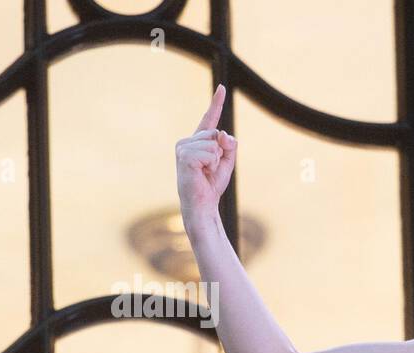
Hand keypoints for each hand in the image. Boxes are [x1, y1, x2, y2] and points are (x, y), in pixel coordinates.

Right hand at [175, 84, 236, 221]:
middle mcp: (187, 141)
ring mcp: (183, 147)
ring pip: (214, 144)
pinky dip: (212, 164)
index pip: (209, 119)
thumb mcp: (227, 162)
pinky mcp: (185, 155)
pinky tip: (201, 173)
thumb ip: (230, 145)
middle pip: (216, 133)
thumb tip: (223, 134)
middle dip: (221, 152)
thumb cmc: (211, 184)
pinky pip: (210, 153)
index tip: (223, 88)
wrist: (202, 203)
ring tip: (205, 172)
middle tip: (210, 169)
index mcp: (197, 141)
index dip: (216, 103)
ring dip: (216, 160)